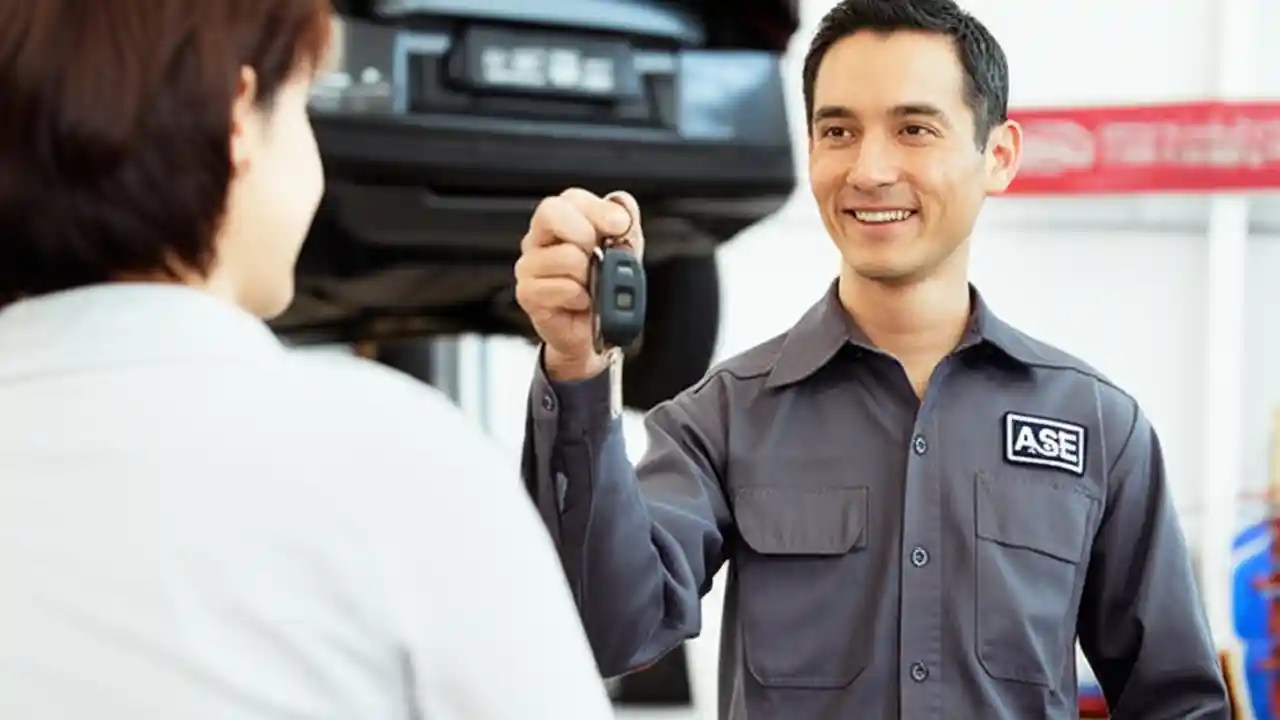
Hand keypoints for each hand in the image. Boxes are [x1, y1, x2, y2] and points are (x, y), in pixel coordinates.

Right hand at [515, 188, 644, 381]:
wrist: (595, 330)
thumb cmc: (604, 287)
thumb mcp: (625, 251)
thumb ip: (626, 224)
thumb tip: (621, 204)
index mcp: (563, 220)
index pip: (572, 198)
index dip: (599, 210)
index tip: (619, 226)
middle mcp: (541, 238)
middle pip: (551, 212)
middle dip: (585, 234)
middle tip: (597, 255)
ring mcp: (530, 265)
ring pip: (565, 255)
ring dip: (588, 275)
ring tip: (589, 285)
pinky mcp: (528, 293)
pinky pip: (562, 287)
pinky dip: (580, 298)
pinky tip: (580, 301)